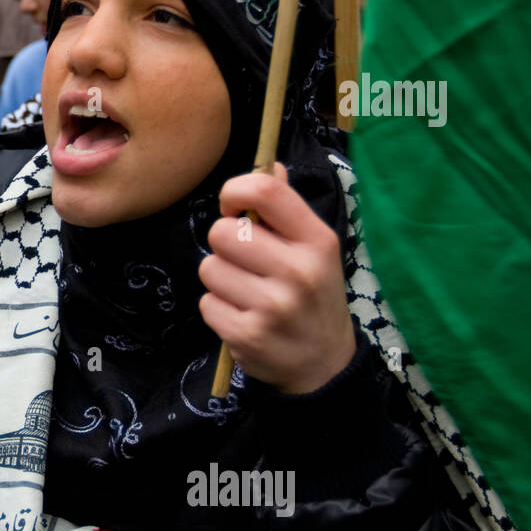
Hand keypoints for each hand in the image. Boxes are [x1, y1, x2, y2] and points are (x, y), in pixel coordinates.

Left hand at [198, 162, 355, 393]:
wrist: (324, 365)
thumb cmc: (314, 296)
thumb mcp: (314, 250)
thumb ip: (287, 209)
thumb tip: (270, 165)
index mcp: (317, 241)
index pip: (264, 191)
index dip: (234, 191)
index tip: (234, 208)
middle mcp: (299, 272)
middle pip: (222, 232)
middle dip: (225, 245)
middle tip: (245, 261)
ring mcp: (273, 307)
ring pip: (209, 269)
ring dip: (220, 279)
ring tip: (247, 293)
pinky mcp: (248, 335)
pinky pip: (206, 304)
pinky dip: (218, 309)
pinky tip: (243, 316)